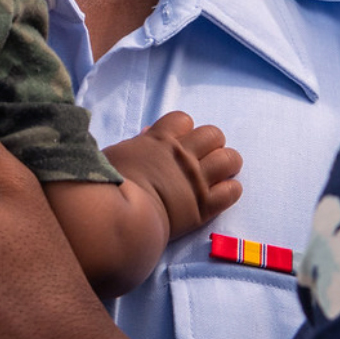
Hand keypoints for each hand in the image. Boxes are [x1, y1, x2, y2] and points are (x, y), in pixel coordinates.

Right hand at [106, 112, 241, 240]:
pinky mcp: (204, 206)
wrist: (118, 218)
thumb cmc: (107, 187)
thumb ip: (136, 144)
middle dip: (211, 143)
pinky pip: (232, 190)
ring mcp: (196, 180)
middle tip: (203, 157)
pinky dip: (230, 190)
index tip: (178, 142)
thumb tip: (148, 134)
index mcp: (159, 141)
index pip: (183, 120)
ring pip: (230, 159)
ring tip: (218, 173)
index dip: (184, 130)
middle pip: (214, 134)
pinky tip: (220, 194)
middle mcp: (182, 156)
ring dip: (226, 163)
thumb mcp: (115, 155)